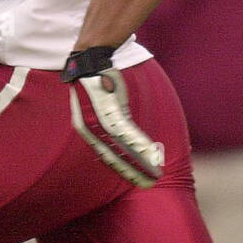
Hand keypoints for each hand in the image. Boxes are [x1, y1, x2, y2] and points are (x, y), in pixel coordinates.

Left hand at [64, 48, 163, 187]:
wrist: (90, 58)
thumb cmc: (96, 79)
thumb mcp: (98, 103)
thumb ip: (107, 119)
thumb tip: (119, 129)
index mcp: (87, 130)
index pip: (107, 155)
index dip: (123, 169)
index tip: (137, 179)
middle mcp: (91, 129)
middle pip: (115, 157)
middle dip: (133, 172)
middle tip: (150, 183)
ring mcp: (101, 121)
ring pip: (124, 149)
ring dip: (141, 163)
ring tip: (155, 173)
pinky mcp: (112, 112)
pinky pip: (129, 134)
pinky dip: (142, 146)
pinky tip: (153, 156)